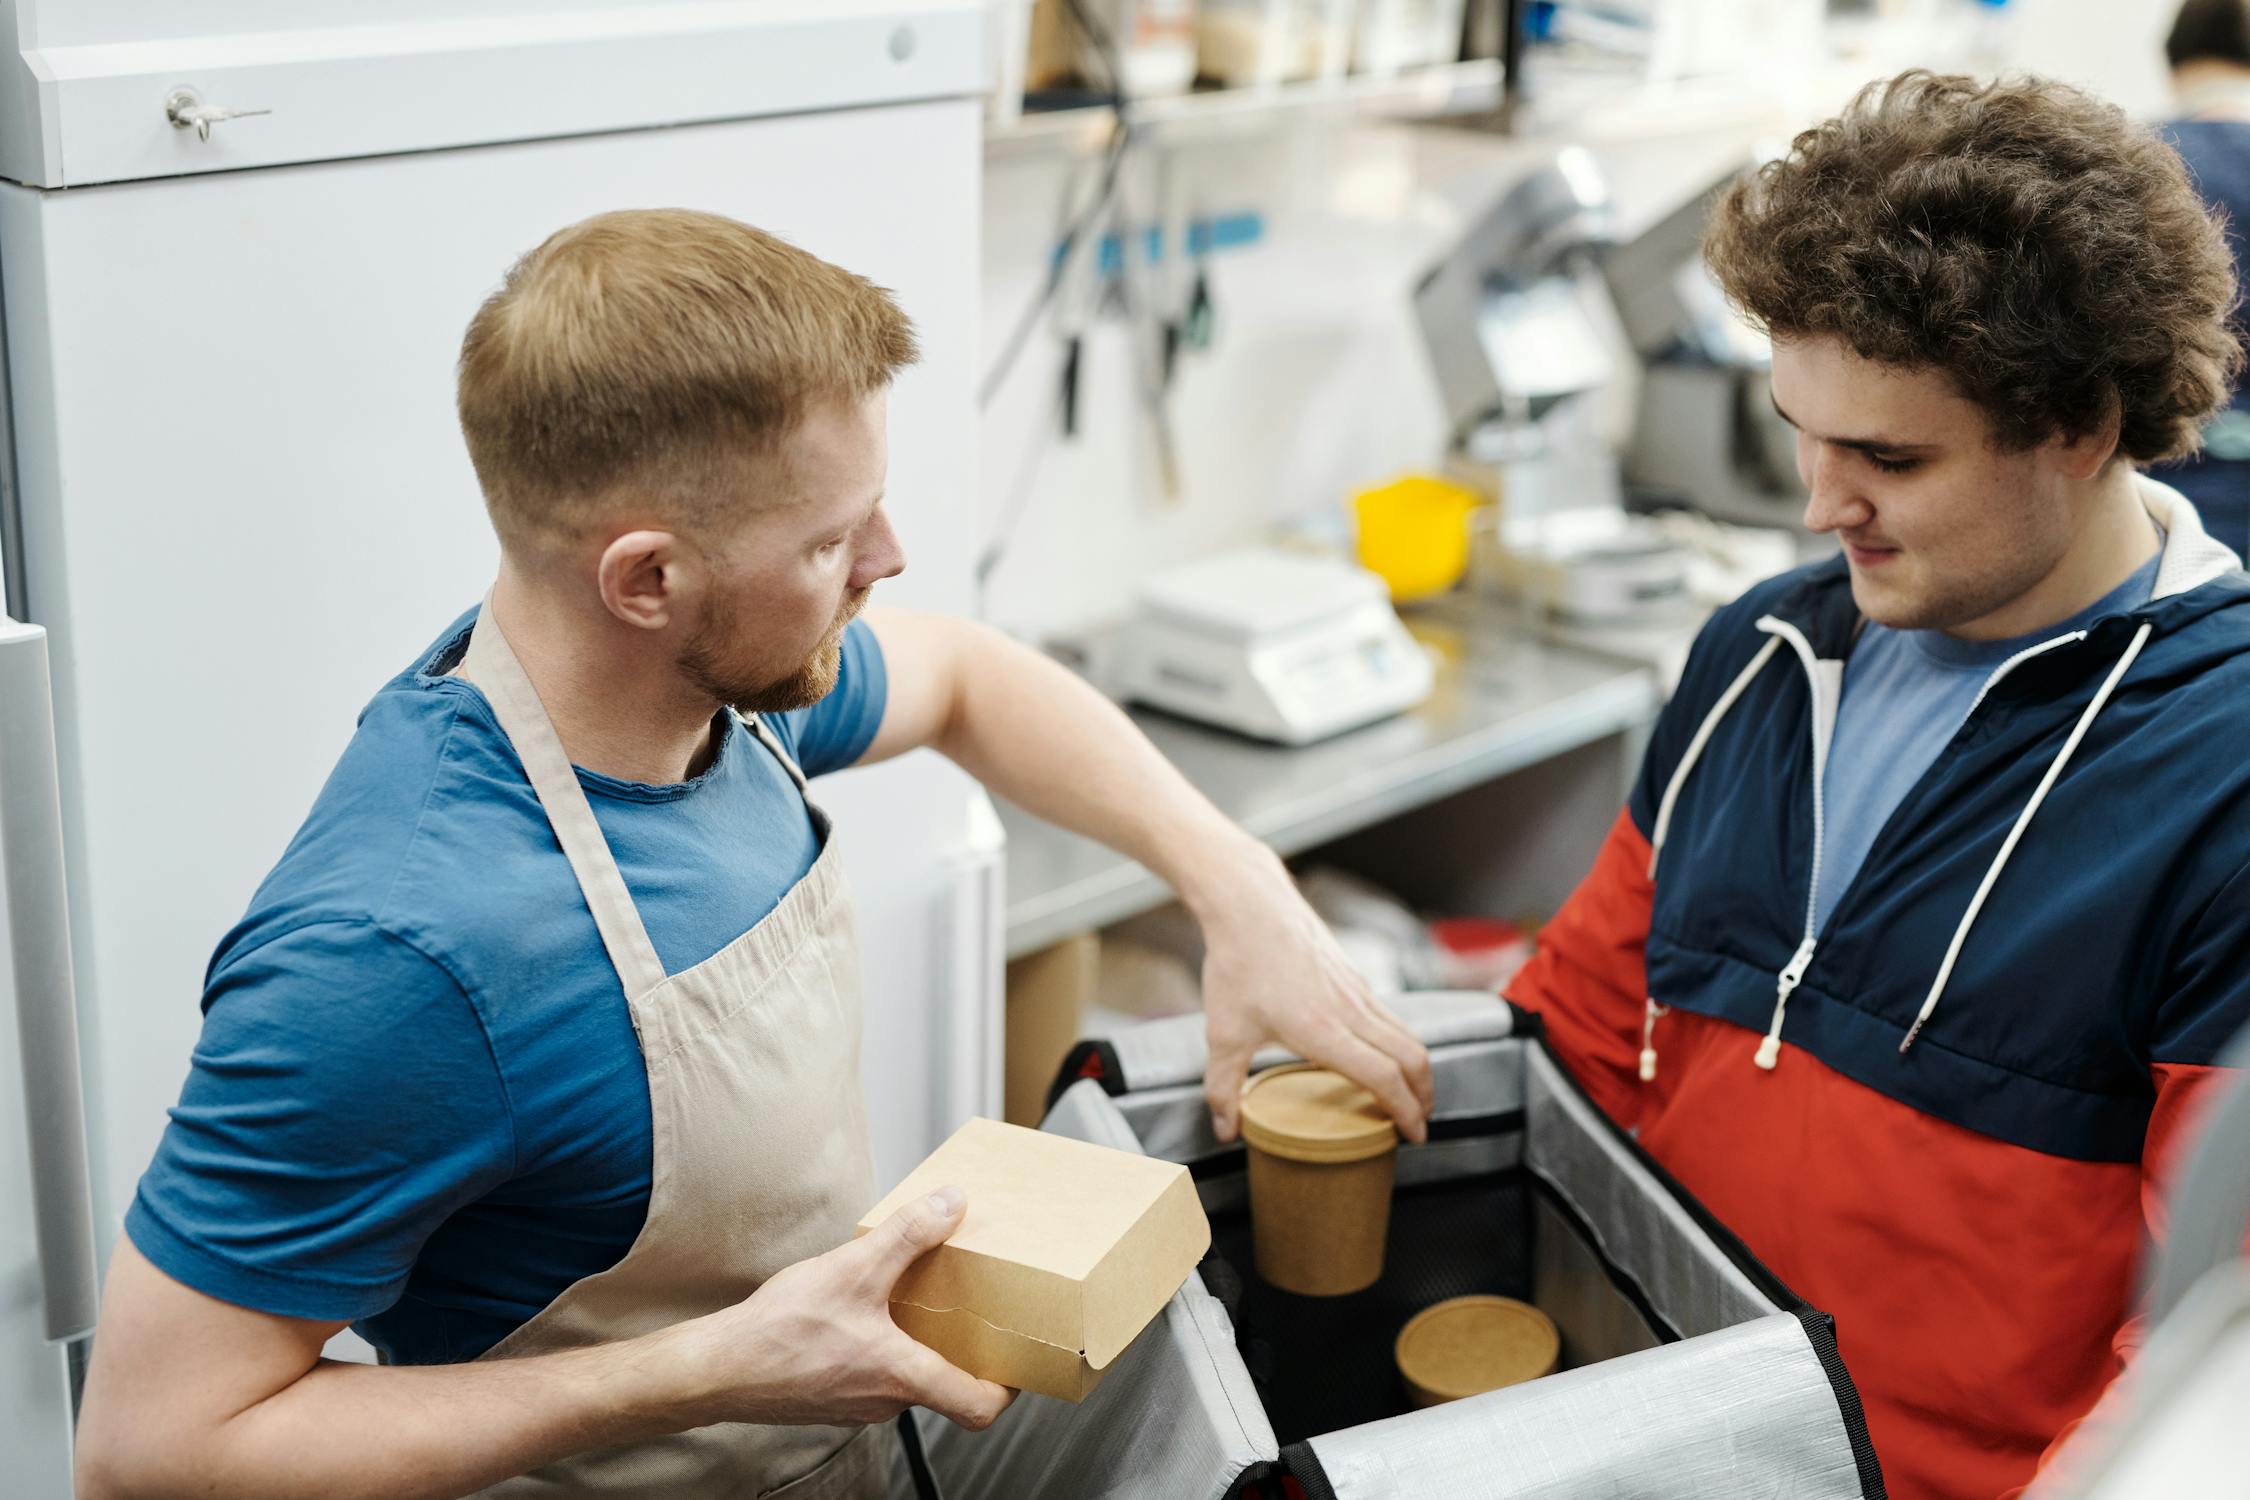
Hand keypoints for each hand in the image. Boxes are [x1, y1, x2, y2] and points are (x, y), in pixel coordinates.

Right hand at [672, 1188, 1014, 1431]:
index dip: (1008, 1389)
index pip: (979, 1407)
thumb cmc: (777, 1334)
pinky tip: (861, 1312)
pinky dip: (879, 1346)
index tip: (1018, 1363)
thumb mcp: (853, 1269)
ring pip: (905, 1378)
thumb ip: (908, 1236)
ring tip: (913, 1301)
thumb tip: (951, 1205)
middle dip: (960, 1350)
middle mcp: (884, 1400)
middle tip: (971, 1313)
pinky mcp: (829, 1397)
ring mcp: (855, 1403)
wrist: (715, 1369)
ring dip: (915, 1343)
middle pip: (945, 1387)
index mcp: (903, 1377)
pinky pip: (871, 1374)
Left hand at [1194, 844, 1433, 1145]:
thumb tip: (1226, 1130)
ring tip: (1409, 1094)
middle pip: (1412, 1058)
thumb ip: (1223, 1088)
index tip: (1415, 1135)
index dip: (1406, 1112)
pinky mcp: (1353, 977)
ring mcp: (1356, 990)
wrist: (1249, 904)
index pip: (1384, 1078)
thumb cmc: (1237, 964)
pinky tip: (1378, 1055)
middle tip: (1419, 1124)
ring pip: (1406, 1034)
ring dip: (1416, 1069)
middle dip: (1425, 1096)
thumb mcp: (1222, 1034)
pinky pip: (1389, 1017)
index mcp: (1323, 1030)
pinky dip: (1398, 1044)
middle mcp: (1351, 1010)